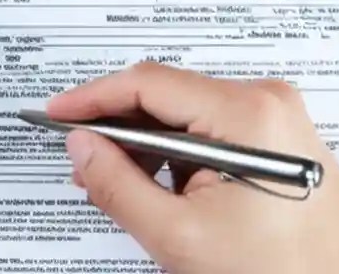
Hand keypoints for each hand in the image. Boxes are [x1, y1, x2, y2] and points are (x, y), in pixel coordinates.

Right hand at [47, 63, 338, 273]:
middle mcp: (264, 99)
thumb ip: (119, 186)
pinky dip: (177, 153)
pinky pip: (210, 127)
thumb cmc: (281, 270)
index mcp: (246, 113)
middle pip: (166, 94)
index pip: (148, 83)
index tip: (57, 114)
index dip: (93, 98)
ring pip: (185, 112)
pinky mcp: (276, 133)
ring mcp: (274, 114)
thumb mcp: (180, 235)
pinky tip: (157, 186)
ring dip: (146, 144)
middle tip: (82, 163)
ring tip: (117, 186)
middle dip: (117, 126)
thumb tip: (82, 146)